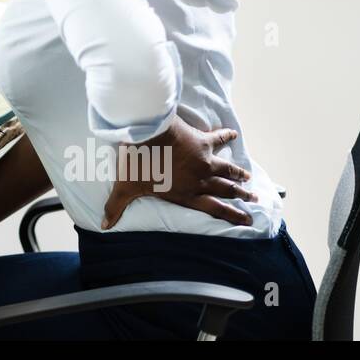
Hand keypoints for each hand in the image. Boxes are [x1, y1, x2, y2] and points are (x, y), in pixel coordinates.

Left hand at [102, 116, 255, 228]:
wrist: (145, 133)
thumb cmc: (136, 162)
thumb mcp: (125, 187)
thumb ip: (116, 207)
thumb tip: (104, 226)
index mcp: (185, 193)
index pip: (212, 209)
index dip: (231, 215)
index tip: (246, 220)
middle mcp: (199, 179)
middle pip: (225, 190)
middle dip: (241, 196)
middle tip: (255, 200)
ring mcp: (203, 160)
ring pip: (227, 169)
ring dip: (239, 173)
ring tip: (250, 178)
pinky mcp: (202, 140)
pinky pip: (218, 138)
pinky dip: (226, 136)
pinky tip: (234, 133)